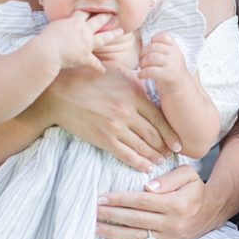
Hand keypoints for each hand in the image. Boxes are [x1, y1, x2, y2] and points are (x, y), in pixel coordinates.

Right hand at [40, 65, 179, 169]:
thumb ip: (134, 80)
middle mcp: (127, 112)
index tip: (178, 143)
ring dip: (154, 156)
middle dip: (164, 147)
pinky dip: (138, 163)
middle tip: (171, 154)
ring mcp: (115, 127)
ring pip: (142, 147)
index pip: (159, 118)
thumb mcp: (115, 72)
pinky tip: (146, 167)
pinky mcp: (103, 139)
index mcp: (133, 95)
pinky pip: (126, 155)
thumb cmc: (87, 78)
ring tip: (160, 161)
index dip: (171, 133)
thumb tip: (149, 85)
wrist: (59, 93)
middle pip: (153, 135)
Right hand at [41, 10, 107, 71]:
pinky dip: (98, 67)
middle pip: (98, 21)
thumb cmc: (47, 37)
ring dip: (113, 35)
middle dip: (106, 17)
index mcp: (75, 22)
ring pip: (103, 38)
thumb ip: (62, 24)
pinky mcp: (85, 57)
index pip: (85, 13)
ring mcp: (87, 44)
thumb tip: (62, 26)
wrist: (49, 50)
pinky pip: (94, 63)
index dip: (90, 11)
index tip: (95, 9)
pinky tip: (103, 70)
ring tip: (121, 32)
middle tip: (112, 15)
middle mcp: (84, 31)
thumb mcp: (54, 25)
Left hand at [95, 165, 216, 238]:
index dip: (119, 200)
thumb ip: (169, 178)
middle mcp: (173, 224)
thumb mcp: (188, 175)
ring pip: (136, 237)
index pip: (141, 202)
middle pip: (135, 220)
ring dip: (112, 233)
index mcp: (177, 204)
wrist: (212, 211)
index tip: (101, 198)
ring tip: (94, 227)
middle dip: (111, 215)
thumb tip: (148, 187)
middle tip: (92, 211)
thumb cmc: (195, 190)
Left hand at [137, 32, 188, 91]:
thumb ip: (161, 49)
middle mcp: (174, 54)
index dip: (154, 40)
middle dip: (143, 53)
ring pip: (152, 57)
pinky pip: (151, 71)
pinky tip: (141, 76)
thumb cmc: (170, 71)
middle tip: (142, 61)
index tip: (149, 47)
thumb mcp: (169, 57)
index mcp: (174, 48)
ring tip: (142, 68)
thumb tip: (144, 45)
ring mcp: (172, 64)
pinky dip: (143, 73)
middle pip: (153, 47)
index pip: (164, 36)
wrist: (180, 87)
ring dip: (143, 63)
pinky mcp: (168, 75)